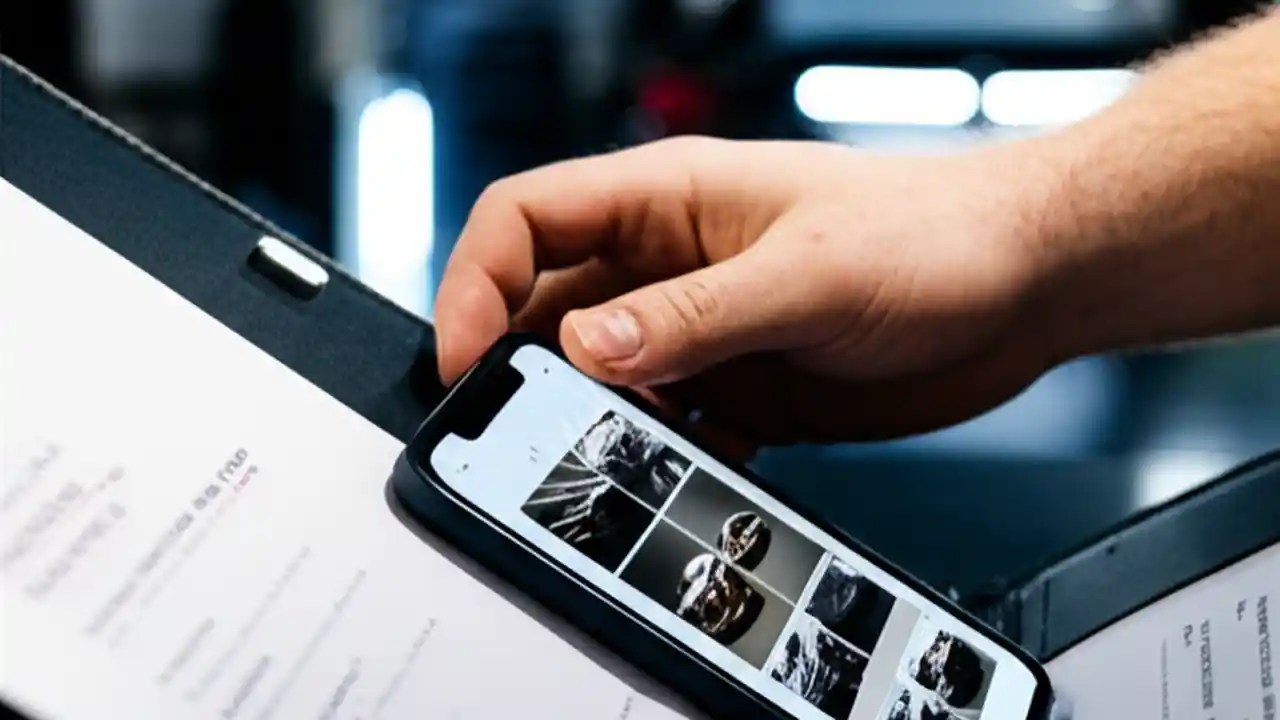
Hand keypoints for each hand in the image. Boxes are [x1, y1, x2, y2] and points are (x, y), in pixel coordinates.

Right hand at [434, 137, 1054, 445]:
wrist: (1025, 282)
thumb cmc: (933, 234)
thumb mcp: (807, 274)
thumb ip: (694, 315)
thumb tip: (588, 348)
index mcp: (669, 200)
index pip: (526, 220)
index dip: (474, 282)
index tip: (465, 356)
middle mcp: (670, 263)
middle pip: (543, 308)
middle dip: (518, 367)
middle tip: (521, 426)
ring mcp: (702, 326)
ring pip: (599, 376)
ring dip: (589, 418)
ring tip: (609, 454)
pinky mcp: (740, 383)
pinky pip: (663, 422)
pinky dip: (654, 451)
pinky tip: (678, 469)